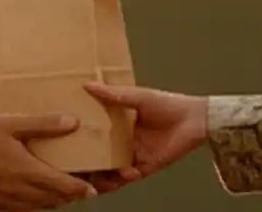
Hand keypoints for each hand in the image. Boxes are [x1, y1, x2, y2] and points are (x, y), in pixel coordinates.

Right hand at [0, 113, 96, 211]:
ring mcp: (5, 200)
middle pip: (54, 199)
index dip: (81, 189)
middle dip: (71, 195)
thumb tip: (72, 122)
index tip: (94, 188)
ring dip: (53, 200)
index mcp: (26, 172)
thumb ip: (44, 125)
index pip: (63, 187)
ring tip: (62, 190)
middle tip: (84, 187)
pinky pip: (21, 209)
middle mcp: (18, 192)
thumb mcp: (11, 123)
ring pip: (39, 207)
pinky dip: (34, 204)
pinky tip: (33, 193)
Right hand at [83, 82, 207, 192]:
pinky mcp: (145, 167)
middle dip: (87, 161)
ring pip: (110, 169)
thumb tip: (88, 84)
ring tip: (93, 178)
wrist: (194, 121)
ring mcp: (133, 155)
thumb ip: (113, 94)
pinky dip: (122, 178)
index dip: (82, 136)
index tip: (67, 139)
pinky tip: (123, 173)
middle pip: (100, 153)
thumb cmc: (168, 104)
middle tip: (74, 166)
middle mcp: (124, 140)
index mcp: (120, 123)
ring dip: (102, 175)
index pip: (96, 131)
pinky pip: (129, 177)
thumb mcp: (137, 96)